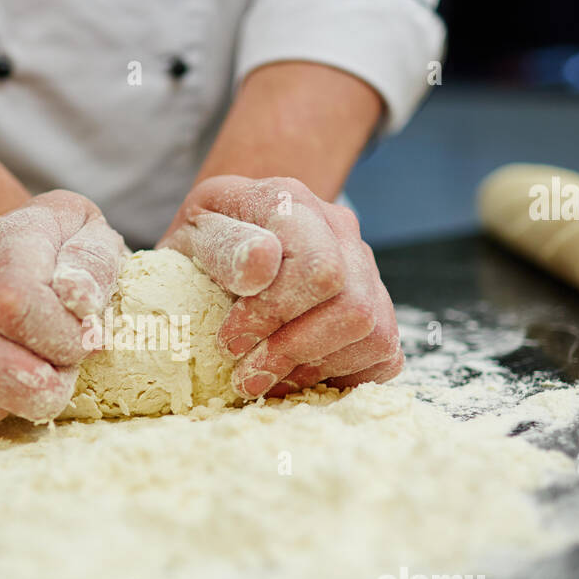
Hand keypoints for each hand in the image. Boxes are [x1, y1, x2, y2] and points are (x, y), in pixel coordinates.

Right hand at [0, 191, 125, 434]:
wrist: (22, 244)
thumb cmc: (66, 249)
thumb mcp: (93, 235)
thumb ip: (93, 262)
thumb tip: (79, 298)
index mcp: (6, 242)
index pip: (13, 303)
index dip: (59, 339)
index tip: (85, 341)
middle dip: (33, 388)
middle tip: (59, 375)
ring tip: (25, 389)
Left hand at [160, 175, 401, 397]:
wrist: (235, 241)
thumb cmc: (209, 244)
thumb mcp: (194, 234)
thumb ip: (225, 245)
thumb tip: (262, 263)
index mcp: (294, 203)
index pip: (318, 269)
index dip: (272, 315)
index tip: (229, 342)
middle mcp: (341, 230)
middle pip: (352, 308)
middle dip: (292, 350)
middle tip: (245, 374)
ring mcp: (367, 269)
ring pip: (373, 336)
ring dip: (312, 368)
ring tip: (265, 375)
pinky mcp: (380, 310)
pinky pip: (384, 357)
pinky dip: (338, 376)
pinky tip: (295, 372)